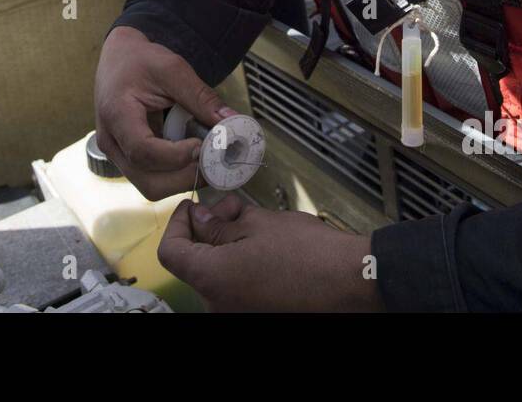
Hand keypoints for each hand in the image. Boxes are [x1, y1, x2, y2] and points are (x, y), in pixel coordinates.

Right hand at [94, 25, 234, 199]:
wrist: (118, 60)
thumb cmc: (140, 61)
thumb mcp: (172, 69)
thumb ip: (201, 97)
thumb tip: (232, 122)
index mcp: (117, 115)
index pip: (142, 151)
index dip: (176, 156)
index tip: (202, 145)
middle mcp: (112, 142)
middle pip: (148, 182)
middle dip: (185, 177)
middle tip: (213, 160)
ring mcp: (118, 155)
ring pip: (151, 187)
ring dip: (183, 179)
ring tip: (206, 158)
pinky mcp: (128, 159)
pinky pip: (153, 178)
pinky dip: (177, 174)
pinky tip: (194, 156)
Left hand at [158, 195, 385, 311]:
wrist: (350, 280)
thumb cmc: (309, 253)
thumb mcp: (258, 223)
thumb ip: (219, 223)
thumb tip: (200, 219)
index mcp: (212, 279)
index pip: (171, 252)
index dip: (177, 224)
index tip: (191, 208)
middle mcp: (220, 304)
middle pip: (196, 263)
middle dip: (209, 230)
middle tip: (232, 209)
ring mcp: (240, 312)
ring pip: (218, 274)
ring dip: (227, 246)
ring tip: (255, 223)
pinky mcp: (257, 313)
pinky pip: (238, 287)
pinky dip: (242, 265)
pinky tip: (265, 246)